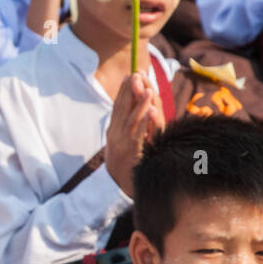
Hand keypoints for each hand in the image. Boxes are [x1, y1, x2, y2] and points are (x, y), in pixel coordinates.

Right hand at [104, 72, 162, 195]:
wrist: (117, 188)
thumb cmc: (124, 165)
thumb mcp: (122, 144)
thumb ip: (126, 128)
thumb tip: (134, 112)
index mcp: (113, 131)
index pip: (117, 107)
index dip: (123, 91)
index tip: (129, 76)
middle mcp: (115, 135)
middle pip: (121, 109)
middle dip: (128, 91)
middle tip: (135, 75)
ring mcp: (122, 143)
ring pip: (130, 119)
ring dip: (139, 103)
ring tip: (146, 89)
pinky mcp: (131, 152)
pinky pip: (138, 134)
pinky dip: (144, 121)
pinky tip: (150, 110)